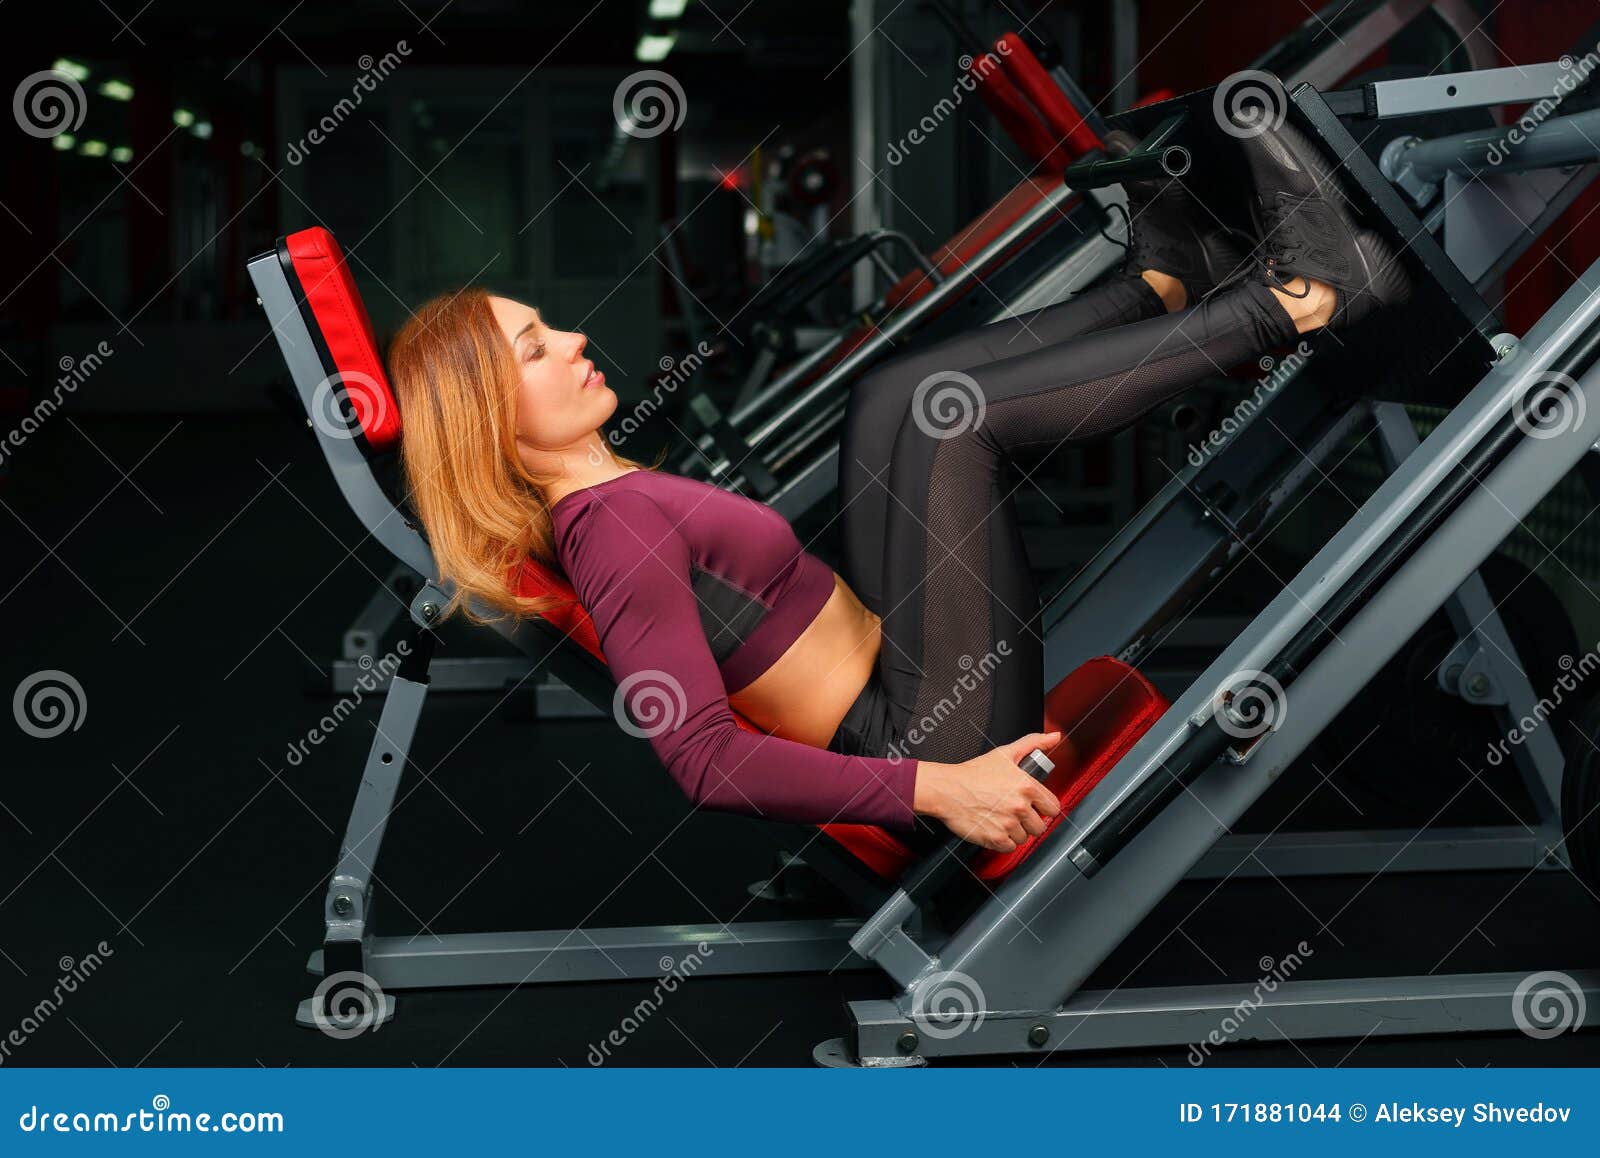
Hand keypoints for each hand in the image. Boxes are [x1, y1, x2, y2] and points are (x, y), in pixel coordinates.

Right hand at [913, 732, 1062, 851]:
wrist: (947, 789)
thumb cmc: (973, 773)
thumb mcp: (1005, 753)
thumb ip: (1033, 743)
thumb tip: (1054, 737)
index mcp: (1026, 786)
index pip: (1053, 807)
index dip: (1044, 807)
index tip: (1035, 806)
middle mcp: (1019, 806)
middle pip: (1040, 826)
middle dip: (1030, 821)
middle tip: (1016, 813)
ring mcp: (1007, 824)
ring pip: (1025, 838)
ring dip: (1016, 832)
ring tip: (1003, 819)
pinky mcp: (995, 838)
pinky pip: (1010, 848)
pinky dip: (1003, 842)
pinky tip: (995, 828)